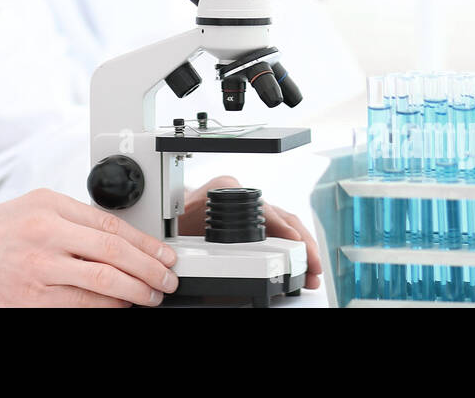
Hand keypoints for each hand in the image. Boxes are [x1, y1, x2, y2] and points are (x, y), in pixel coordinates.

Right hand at [0, 189, 179, 306]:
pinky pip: (80, 306)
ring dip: (134, 293)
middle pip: (114, 253)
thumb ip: (68, 221)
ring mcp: (38, 268)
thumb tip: (116, 242)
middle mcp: (44, 232)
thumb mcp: (27, 211)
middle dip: (148, 271)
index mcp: (47, 205)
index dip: (144, 244)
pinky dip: (105, 309)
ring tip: (149, 297)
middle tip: (165, 281)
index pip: (110, 224)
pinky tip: (118, 309)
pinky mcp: (30, 300)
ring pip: (103, 283)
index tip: (164, 256)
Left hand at [177, 175, 322, 290]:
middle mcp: (241, 192)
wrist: (161, 213)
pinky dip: (291, 241)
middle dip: (303, 243)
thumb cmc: (170, 223)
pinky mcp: (248, 211)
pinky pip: (276, 224)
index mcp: (227, 190)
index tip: (300, 248)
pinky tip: (300, 257)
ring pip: (284, 221)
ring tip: (312, 268)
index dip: (288, 233)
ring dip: (301, 244)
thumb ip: (208, 258)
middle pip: (284, 217)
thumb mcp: (185, 239)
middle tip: (314, 267)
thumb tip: (230, 284)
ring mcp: (247, 201)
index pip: (268, 212)